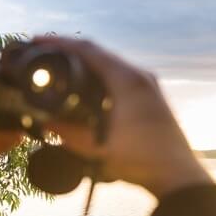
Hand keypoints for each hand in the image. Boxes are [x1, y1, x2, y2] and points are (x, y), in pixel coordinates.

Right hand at [35, 38, 212, 198]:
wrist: (178, 175)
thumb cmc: (142, 159)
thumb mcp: (98, 147)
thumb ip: (69, 135)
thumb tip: (46, 124)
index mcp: (128, 79)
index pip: (88, 49)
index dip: (60, 42)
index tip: (38, 40)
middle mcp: (141, 76)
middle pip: (100, 54)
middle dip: (71, 51)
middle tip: (47, 53)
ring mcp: (149, 86)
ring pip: (112, 65)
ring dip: (87, 65)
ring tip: (64, 68)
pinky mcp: (152, 98)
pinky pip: (121, 78)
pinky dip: (101, 78)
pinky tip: (89, 89)